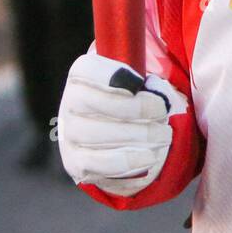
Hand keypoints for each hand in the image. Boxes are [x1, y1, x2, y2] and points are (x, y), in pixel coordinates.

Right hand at [57, 49, 189, 196]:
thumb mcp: (141, 87)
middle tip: (162, 112)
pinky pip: (98, 163)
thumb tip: (157, 91)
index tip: (139, 82)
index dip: (111, 74)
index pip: (84, 69)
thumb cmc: (132, 107)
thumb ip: (150, 84)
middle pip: (90, 101)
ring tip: (162, 135)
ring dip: (137, 135)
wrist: (119, 143)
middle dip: (134, 107)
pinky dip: (128, 160)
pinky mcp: (75, 162)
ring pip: (95, 133)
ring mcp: (69, 135)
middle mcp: (69, 104)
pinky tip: (149, 156)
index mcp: (82, 78)